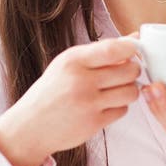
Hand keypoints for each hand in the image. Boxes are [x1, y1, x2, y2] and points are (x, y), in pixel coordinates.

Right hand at [0, 37, 140, 165]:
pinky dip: (119, 107)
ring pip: (131, 92)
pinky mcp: (94, 123)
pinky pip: (123, 110)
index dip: (131, 49)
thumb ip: (102, 50)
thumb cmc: (53, 90)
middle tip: (125, 73)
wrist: (30, 127)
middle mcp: (80, 81)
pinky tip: (106, 105)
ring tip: (117, 89)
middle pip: (130, 71)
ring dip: (129, 90)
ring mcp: (88, 104)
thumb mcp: (69, 64)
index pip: (114, 49)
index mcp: (73, 61)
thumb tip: (135, 38)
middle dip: (133, 71)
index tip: (133, 51)